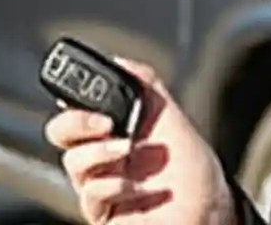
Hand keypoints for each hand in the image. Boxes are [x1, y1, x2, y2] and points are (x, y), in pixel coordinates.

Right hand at [44, 57, 235, 224]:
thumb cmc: (189, 167)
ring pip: (73, 162)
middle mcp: (102, 156)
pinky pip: (90, 197)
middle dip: (75, 122)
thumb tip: (120, 61)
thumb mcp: (171, 117)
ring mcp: (101, 184)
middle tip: (106, 123)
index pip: (77, 107)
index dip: (74, 98)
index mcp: (114, 130)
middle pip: (61, 132)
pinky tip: (135, 186)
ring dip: (98, 152)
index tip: (89, 91)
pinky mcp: (103, 211)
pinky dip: (112, 186)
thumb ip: (146, 86)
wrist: (209, 209)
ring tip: (128, 149)